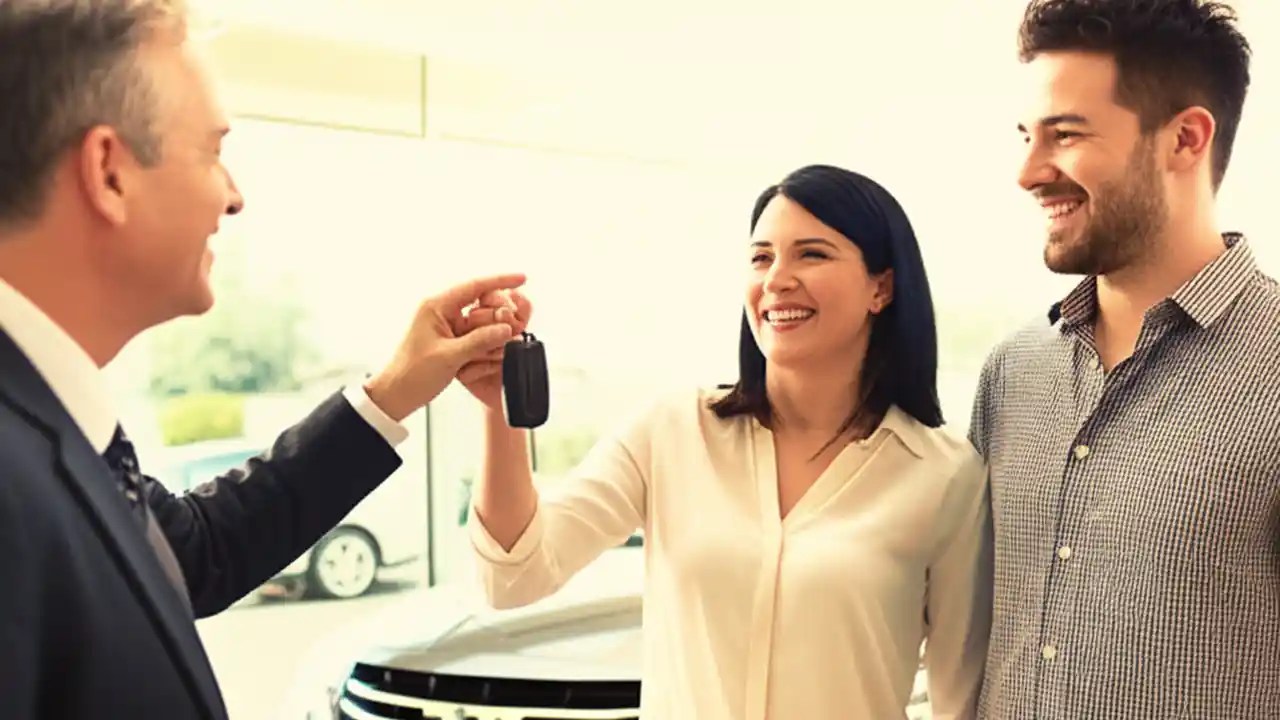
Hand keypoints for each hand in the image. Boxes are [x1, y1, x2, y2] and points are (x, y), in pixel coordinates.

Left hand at [364, 273, 525, 420]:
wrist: (396, 396)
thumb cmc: (412, 374)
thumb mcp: (450, 356)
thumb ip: (481, 340)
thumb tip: (507, 329)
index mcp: (436, 307)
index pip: (474, 286)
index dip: (500, 281)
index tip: (522, 278)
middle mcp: (443, 313)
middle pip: (483, 308)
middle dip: (496, 324)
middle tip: (506, 338)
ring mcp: (449, 328)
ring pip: (483, 327)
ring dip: (490, 342)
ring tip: (481, 360)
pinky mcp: (453, 342)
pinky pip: (477, 341)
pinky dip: (483, 351)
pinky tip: (480, 364)